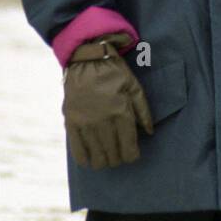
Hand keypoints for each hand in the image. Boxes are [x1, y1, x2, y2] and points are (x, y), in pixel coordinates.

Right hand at [63, 33, 153, 167]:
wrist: (86, 58)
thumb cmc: (114, 71)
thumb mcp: (134, 86)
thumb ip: (143, 111)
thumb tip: (149, 132)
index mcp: (121, 112)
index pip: (128, 146)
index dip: (132, 156)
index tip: (132, 155)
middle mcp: (103, 120)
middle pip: (113, 154)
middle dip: (119, 158)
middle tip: (120, 155)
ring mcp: (86, 122)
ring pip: (97, 155)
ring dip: (104, 161)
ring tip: (107, 159)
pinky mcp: (72, 121)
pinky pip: (77, 149)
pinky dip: (84, 159)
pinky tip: (89, 161)